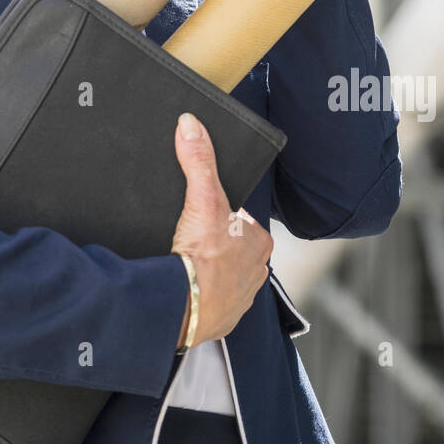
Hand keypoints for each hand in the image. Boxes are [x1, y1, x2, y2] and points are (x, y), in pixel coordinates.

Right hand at [171, 113, 272, 348]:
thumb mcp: (202, 198)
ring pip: (225, 276)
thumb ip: (198, 160)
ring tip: (185, 263)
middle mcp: (257, 272)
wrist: (184, 309)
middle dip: (214, 244)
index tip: (199, 215)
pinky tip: (185, 287)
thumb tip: (192, 124)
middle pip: (233, 247)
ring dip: (208, 271)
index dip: (218, 214)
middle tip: (189, 239)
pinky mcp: (222, 319)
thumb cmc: (203, 257)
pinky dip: (200, 294)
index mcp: (259, 243)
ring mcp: (240, 299)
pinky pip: (213, 301)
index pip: (240, 219)